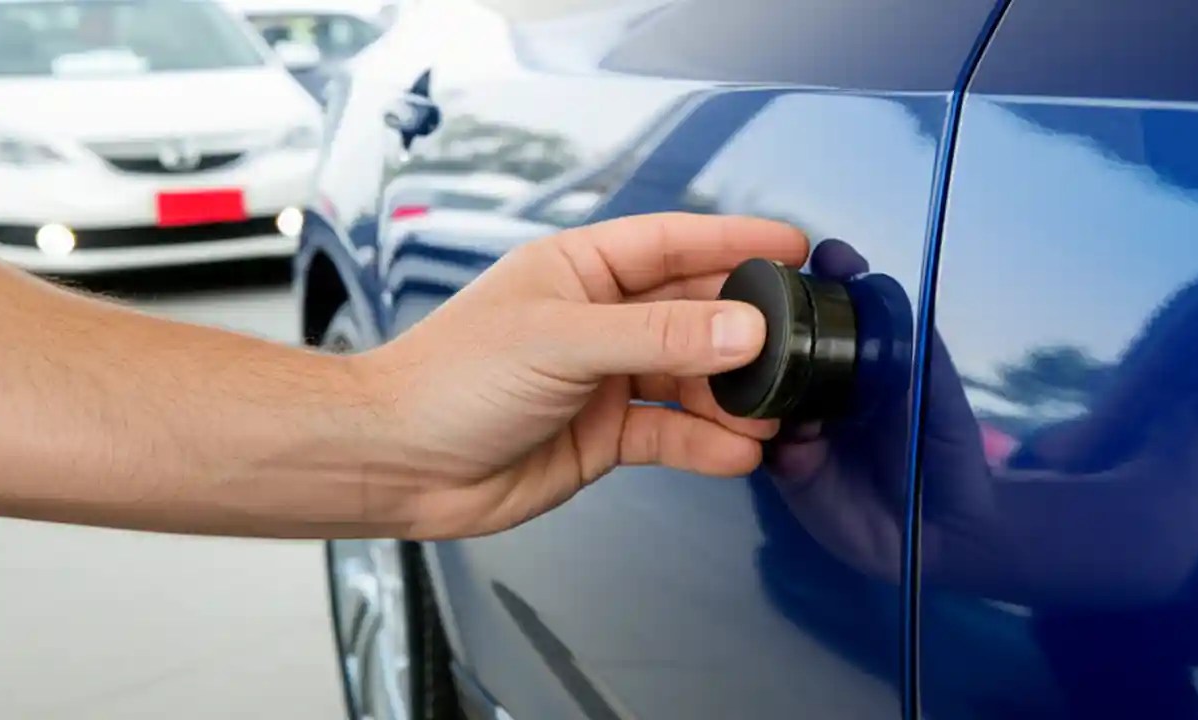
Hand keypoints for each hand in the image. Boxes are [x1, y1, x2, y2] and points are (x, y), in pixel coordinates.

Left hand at [355, 213, 808, 538]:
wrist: (400, 462)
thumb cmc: (449, 378)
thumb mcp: (562, 341)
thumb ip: (659, 335)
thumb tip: (744, 327)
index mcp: (581, 270)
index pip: (675, 244)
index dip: (735, 243)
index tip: (793, 247)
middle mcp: (599, 320)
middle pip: (694, 315)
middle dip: (747, 333)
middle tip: (797, 349)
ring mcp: (605, 379)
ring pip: (691, 380)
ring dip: (732, 398)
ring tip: (769, 413)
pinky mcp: (605, 434)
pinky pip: (671, 433)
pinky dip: (705, 444)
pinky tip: (734, 452)